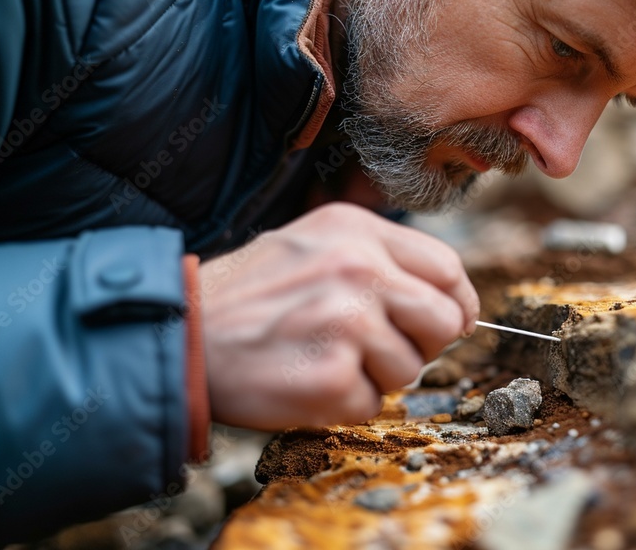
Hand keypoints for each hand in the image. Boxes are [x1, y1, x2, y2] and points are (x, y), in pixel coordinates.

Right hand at [198, 203, 478, 429]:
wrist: (180, 333)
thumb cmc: (247, 295)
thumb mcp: (313, 244)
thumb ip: (379, 261)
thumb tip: (448, 300)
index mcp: (358, 231)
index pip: (448, 268)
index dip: (455, 303)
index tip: (448, 322)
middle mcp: (359, 269)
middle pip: (444, 320)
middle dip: (419, 343)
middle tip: (373, 347)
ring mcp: (348, 323)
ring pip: (411, 368)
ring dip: (375, 376)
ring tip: (323, 358)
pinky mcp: (332, 378)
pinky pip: (373, 404)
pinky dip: (343, 404)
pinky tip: (305, 380)